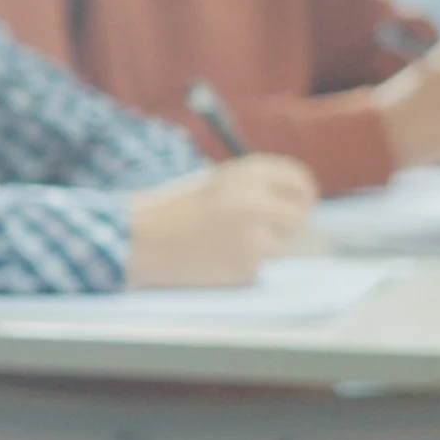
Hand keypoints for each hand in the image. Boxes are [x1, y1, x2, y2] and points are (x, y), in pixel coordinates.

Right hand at [125, 155, 317, 287]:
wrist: (139, 239)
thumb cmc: (173, 210)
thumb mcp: (216, 183)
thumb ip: (255, 187)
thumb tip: (293, 204)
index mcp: (250, 172)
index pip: (299, 180)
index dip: (300, 193)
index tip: (296, 203)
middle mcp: (259, 200)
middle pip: (298, 214)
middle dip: (285, 224)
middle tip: (262, 229)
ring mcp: (256, 236)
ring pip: (281, 244)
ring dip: (263, 246)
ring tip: (226, 244)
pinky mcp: (249, 266)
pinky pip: (260, 266)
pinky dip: (243, 266)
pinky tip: (216, 260)